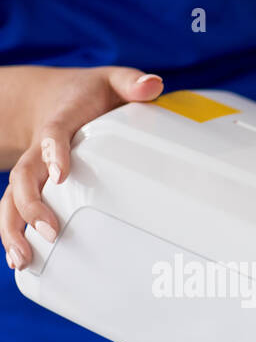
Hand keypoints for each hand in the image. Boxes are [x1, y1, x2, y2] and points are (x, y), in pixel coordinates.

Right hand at [3, 66, 164, 270]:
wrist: (46, 99)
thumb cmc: (87, 95)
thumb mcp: (110, 81)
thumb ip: (131, 83)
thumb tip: (155, 84)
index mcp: (60, 122)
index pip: (53, 135)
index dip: (54, 151)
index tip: (60, 173)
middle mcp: (38, 151)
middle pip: (24, 177)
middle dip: (31, 206)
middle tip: (50, 232)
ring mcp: (32, 171)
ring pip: (11, 199)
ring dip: (13, 229)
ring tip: (23, 259)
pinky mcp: (32, 188)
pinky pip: (14, 211)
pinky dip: (14, 235)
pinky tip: (20, 261)